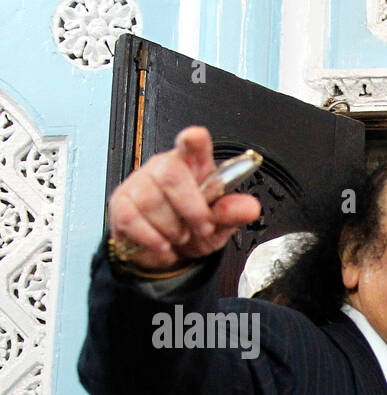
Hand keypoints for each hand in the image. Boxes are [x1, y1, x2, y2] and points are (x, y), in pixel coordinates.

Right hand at [107, 126, 260, 271]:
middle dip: (191, 211)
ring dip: (172, 230)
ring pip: (151, 202)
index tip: (195, 137)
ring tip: (180, 236)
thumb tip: (251, 207)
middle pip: (172, 177)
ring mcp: (139, 183)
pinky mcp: (121, 202)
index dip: (193, 140)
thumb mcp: (219, 225)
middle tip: (202, 228)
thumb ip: (232, 214)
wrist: (167, 251)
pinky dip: (153, 240)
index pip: (193, 145)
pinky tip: (163, 244)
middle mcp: (164, 168)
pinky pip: (133, 219)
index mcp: (194, 167)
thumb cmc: (193, 227)